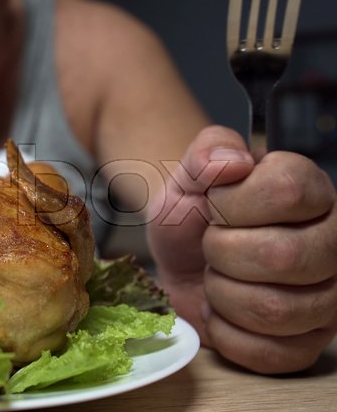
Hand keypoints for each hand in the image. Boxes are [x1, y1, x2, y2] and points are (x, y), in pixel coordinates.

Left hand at [148, 125, 336, 373]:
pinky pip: (271, 352)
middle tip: (212, 246)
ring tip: (218, 278)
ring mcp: (329, 295)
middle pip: (283, 256)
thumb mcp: (188, 175)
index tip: (214, 206)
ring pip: (276, 310)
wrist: (182, 256)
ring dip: (223, 295)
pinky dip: (227, 334)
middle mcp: (332, 240)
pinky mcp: (310, 340)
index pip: (287, 192)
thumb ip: (207, 152)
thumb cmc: (193, 212)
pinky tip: (220, 312)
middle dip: (223, 253)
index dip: (232, 205)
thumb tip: (232, 162)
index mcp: (309, 188)